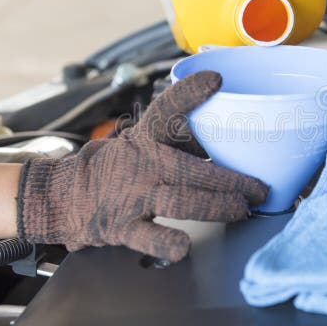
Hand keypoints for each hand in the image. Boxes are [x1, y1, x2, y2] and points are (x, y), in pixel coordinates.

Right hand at [17, 71, 267, 261]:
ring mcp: (132, 196)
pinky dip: (166, 242)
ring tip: (241, 210)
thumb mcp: (148, 143)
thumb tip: (238, 134)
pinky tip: (183, 246)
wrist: (66, 195)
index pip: (168, 109)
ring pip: (178, 201)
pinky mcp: (123, 227)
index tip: (216, 79)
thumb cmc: (120, 167)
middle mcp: (141, 163)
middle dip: (230, 179)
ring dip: (214, 206)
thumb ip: (186, 138)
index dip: (191, 93)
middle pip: (190, 168)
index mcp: (147, 137)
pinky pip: (147, 236)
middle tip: (260, 188)